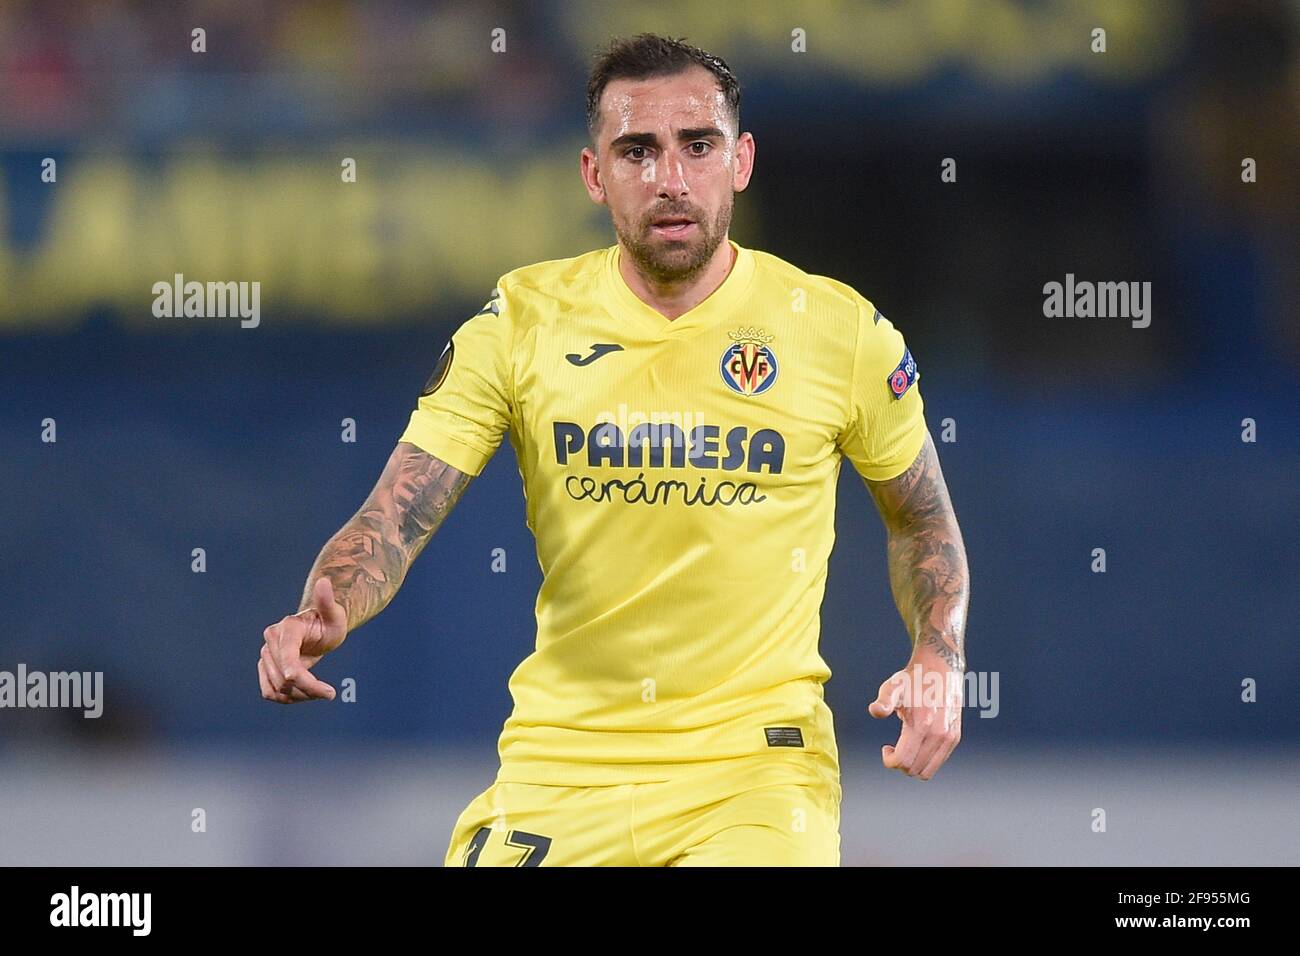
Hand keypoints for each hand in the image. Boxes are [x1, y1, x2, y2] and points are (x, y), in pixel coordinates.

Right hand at [258, 577, 346, 703]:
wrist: (318, 628)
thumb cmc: (329, 621)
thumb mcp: (335, 614)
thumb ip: (328, 601)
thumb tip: (325, 581)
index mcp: (287, 628)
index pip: (288, 658)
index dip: (300, 677)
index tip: (326, 691)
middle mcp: (271, 640)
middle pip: (284, 677)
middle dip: (309, 689)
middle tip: (330, 693)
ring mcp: (265, 655)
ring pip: (276, 688)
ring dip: (299, 696)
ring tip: (319, 693)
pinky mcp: (264, 667)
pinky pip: (269, 692)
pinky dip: (287, 699)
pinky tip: (305, 694)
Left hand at [868, 651, 962, 779]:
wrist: (940, 666)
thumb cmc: (912, 678)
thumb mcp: (893, 687)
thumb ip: (883, 702)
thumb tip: (876, 711)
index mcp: (922, 725)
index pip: (904, 761)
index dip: (889, 761)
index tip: (885, 748)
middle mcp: (938, 734)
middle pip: (914, 770)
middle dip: (899, 764)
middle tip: (893, 748)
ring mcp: (949, 737)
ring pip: (927, 771)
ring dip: (912, 766)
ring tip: (905, 748)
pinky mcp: (954, 737)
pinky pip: (938, 762)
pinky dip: (925, 760)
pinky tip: (917, 744)